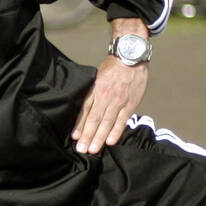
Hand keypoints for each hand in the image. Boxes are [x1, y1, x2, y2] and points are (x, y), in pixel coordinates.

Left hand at [72, 20, 149, 154]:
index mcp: (96, 89)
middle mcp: (105, 96)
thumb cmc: (112, 68)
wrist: (130, 56)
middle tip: (81, 149)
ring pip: (107, 122)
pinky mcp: (130, 104)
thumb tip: (84, 110)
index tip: (75, 137)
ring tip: (93, 149)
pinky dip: (116, 132)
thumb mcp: (97, 78)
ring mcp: (118, 101)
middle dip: (87, 136)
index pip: (85, 110)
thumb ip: (91, 93)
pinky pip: (122, 120)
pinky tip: (110, 141)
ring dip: (99, 137)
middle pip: (94, 119)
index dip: (80, 124)